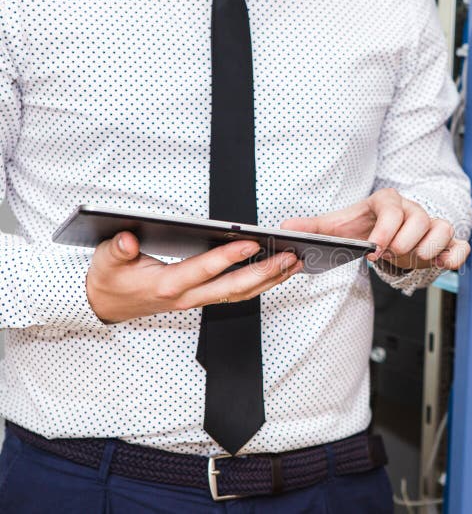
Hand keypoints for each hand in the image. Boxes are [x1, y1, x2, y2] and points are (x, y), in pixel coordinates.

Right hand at [86, 231, 302, 323]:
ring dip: (269, 279)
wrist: (107, 304)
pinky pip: (236, 293)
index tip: (252, 242)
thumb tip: (128, 240)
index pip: (203, 270)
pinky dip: (259, 283)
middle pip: (233, 287)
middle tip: (289, 256)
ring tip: (293, 262)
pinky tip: (276, 270)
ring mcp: (197, 300)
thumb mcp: (107, 260)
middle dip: (264, 272)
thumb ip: (118, 249)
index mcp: (166, 285)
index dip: (228, 257)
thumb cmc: (110, 279)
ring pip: (240, 293)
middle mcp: (187, 297)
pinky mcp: (202, 299)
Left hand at [281, 188, 469, 270]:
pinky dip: (456, 256)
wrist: (387, 235)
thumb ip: (313, 228)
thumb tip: (286, 228)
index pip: (391, 206)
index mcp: (387, 203)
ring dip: (429, 249)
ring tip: (413, 259)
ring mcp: (432, 225)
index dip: (385, 228)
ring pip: (443, 229)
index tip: (373, 249)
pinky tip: (445, 266)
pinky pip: (461, 245)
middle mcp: (413, 211)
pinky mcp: (446, 243)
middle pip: (419, 219)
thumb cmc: (364, 228)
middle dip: (404, 242)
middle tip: (390, 255)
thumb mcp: (338, 227)